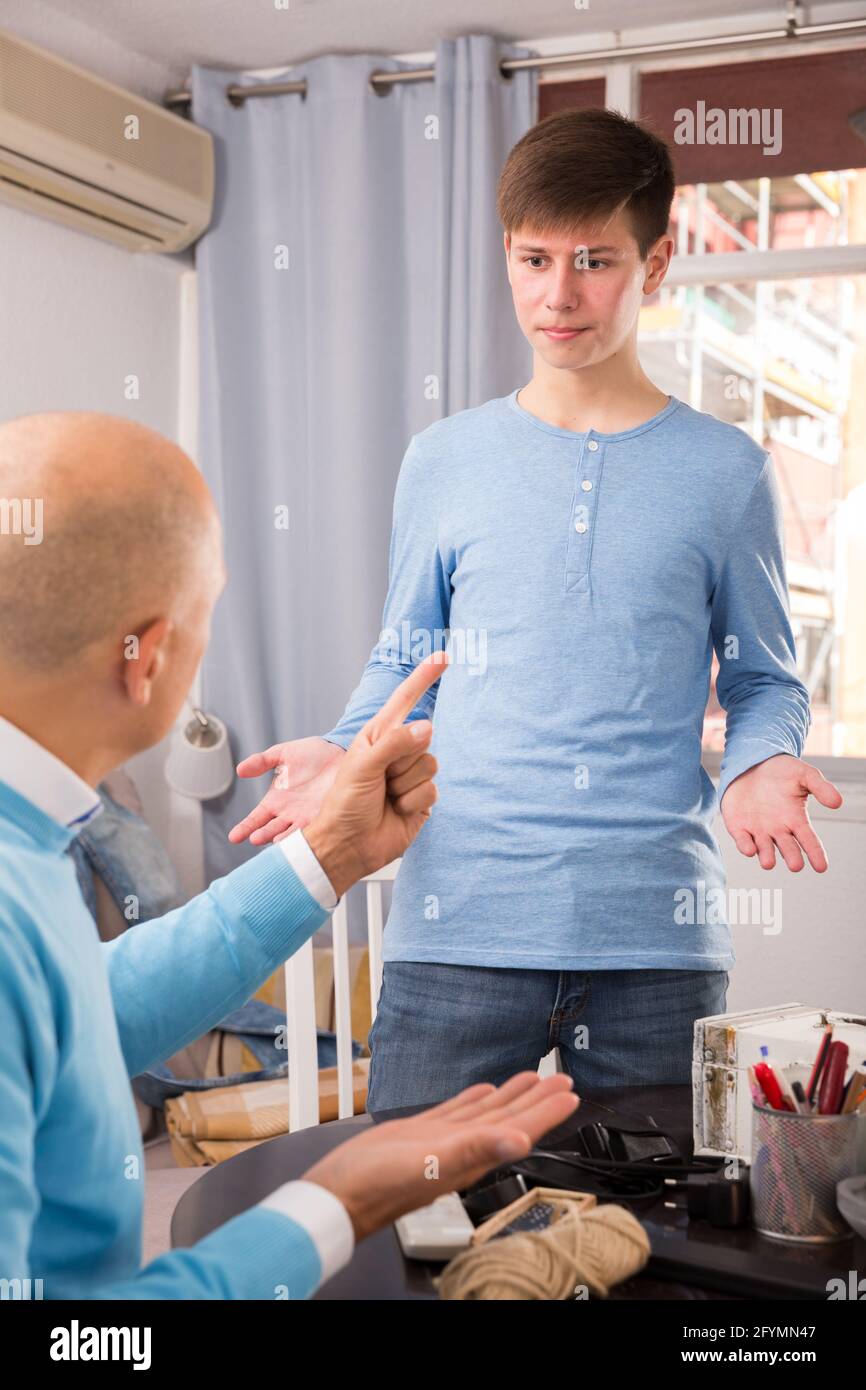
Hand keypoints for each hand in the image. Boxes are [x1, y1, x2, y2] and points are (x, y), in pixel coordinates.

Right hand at [228, 736, 345, 844]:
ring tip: (275, 841)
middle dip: (262, 835)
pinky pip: (313, 831)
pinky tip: (300, 842)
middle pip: (270, 830)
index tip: (233, 837)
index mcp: (275, 802)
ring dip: (282, 839)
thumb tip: (239, 770)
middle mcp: (288, 814)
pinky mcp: (325, 818)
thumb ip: (261, 762)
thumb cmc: (312, 753)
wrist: (341, 752)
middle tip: (255, 838)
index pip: (256, 819)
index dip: (245, 828)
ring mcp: (306, 818)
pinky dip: (306, 838)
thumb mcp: (283, 754)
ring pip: (290, 835)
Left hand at [302, 651, 447, 896]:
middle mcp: (397, 752)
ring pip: (430, 765)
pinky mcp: (421, 799)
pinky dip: (413, 801)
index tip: (442, 657)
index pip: (405, 700)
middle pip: (423, 737)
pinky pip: (432, 790)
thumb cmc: (344, 804)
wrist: (348, 846)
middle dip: (403, 759)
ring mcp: (410, 775)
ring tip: (386, 797)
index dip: (423, 678)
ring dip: (406, 784)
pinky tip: (396, 810)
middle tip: (380, 778)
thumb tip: (428, 727)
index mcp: (378, 736)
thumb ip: (395, 743)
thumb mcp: (363, 766)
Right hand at [303, 1071, 579, 1242]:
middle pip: (510, 1119)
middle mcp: (463, 1149)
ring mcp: (442, 1141)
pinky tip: (482, 1090)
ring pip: (486, 1114)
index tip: (570, 1094)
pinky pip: (456, 1113)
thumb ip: (476, 1149)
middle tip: (562, 1079)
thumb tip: (520, 1141)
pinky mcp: (420, 1135)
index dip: (547, 1113)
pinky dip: (472, 1100)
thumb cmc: (377, 1187)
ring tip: (533, 1078)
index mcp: (472, 1157)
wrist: (338, 1194)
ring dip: (511, 1096)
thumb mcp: (430, 1163)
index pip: (520, 1130)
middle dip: (537, 1099)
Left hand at [721, 753, 841, 871]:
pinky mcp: (739, 826)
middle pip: (788, 848)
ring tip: (769, 863)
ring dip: (766, 857)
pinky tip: (749, 850)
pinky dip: (745, 846)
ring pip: (764, 849)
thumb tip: (838, 802)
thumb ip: (821, 787)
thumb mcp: (805, 775)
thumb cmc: (782, 771)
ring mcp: (758, 830)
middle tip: (795, 865)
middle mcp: (779, 829)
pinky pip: (742, 840)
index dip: (816, 854)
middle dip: (791, 858)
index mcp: (797, 820)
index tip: (821, 867)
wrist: (753, 762)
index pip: (809, 840)